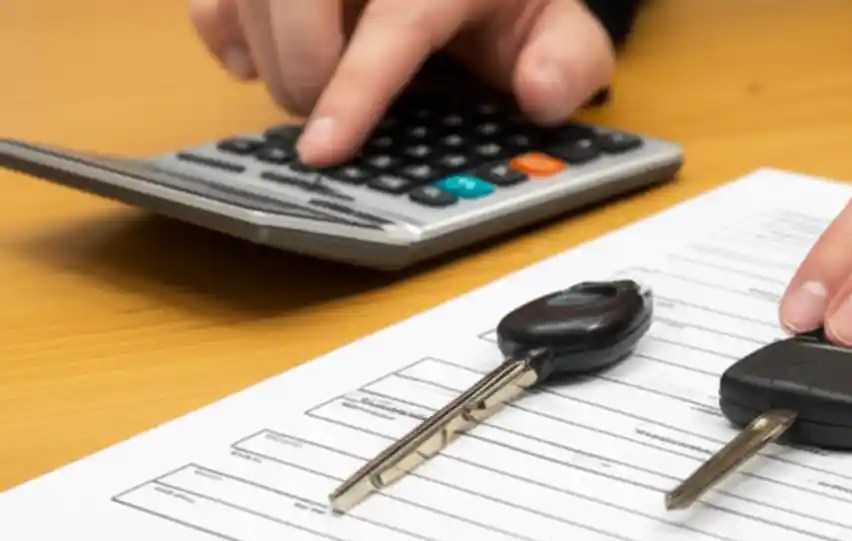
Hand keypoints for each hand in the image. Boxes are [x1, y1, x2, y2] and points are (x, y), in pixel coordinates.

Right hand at [188, 0, 614, 164]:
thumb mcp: (559, 27)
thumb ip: (568, 63)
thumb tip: (539, 93)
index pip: (395, 21)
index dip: (353, 89)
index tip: (322, 150)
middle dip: (304, 72)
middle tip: (325, 125)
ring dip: (268, 56)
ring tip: (306, 92)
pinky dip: (223, 31)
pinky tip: (257, 63)